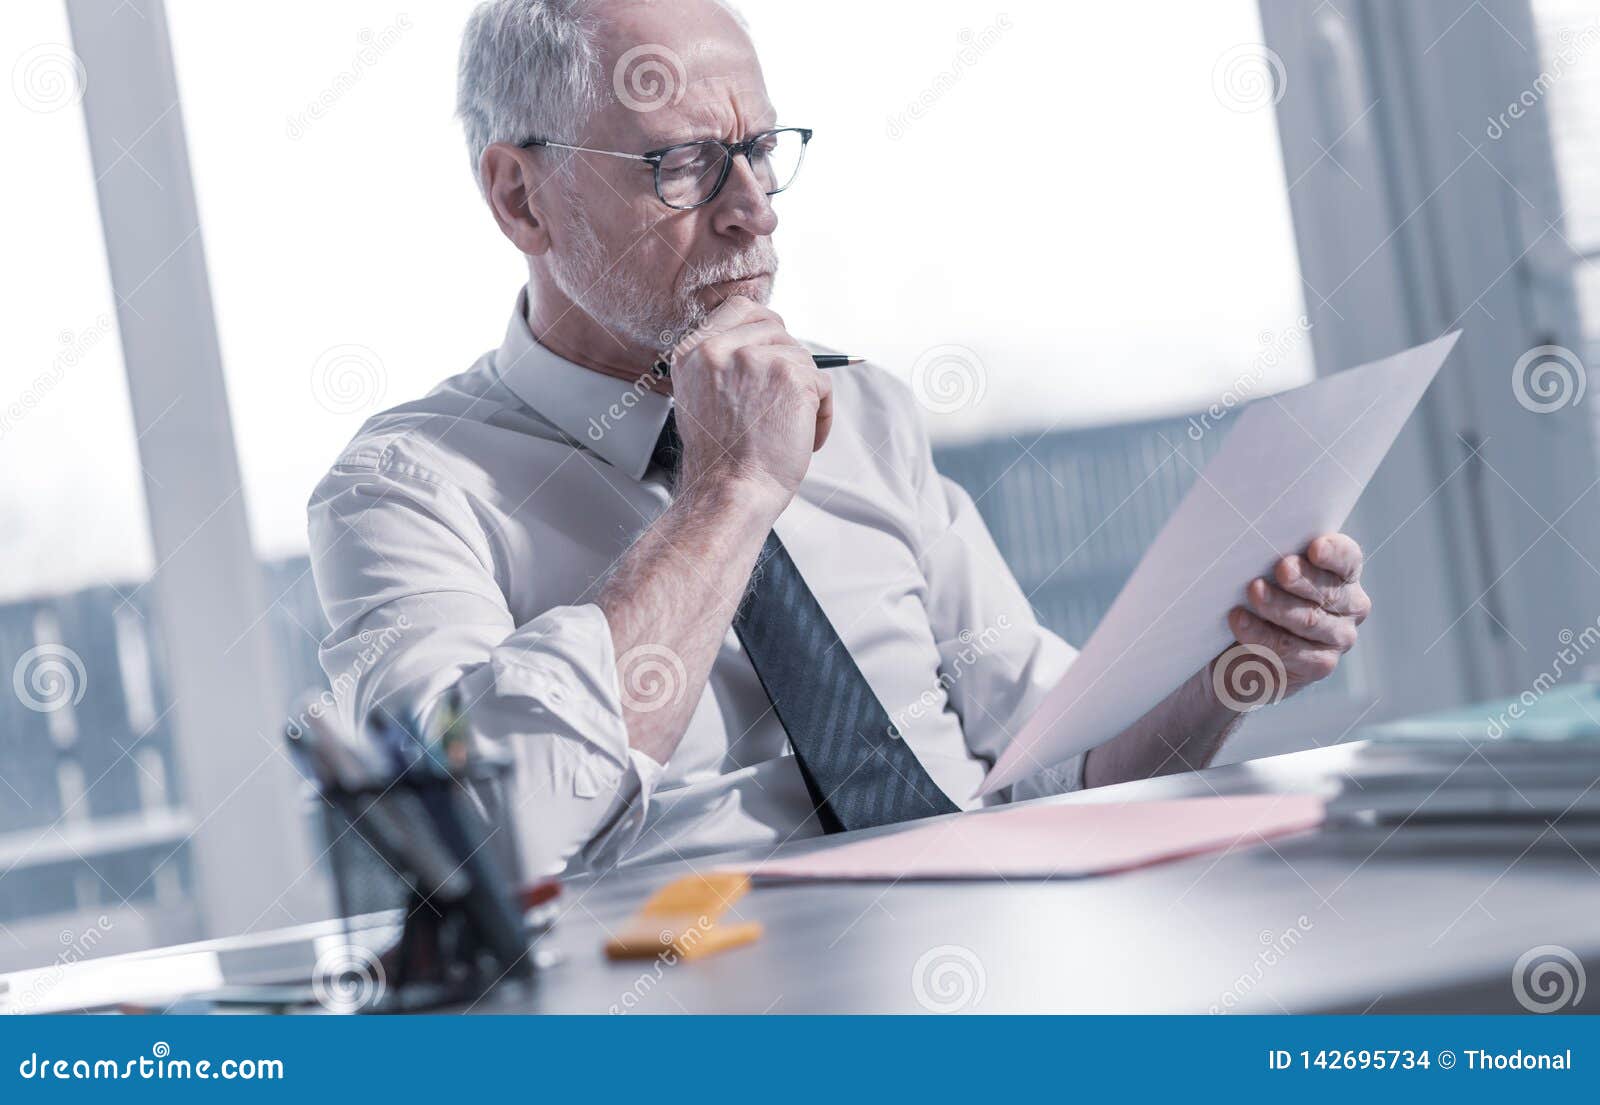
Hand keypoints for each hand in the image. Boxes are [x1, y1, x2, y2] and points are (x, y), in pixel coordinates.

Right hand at [669, 296, 832, 514]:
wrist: (730, 491)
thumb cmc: (721, 458)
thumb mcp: (701, 396)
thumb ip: (723, 362)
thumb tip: (762, 341)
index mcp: (693, 351)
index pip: (739, 308)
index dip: (764, 328)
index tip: (773, 354)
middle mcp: (720, 348)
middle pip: (776, 327)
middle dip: (788, 360)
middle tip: (784, 400)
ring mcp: (755, 358)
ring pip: (802, 356)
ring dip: (805, 393)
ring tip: (788, 429)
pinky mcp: (790, 374)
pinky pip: (822, 382)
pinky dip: (820, 414)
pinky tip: (803, 438)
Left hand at [1214, 533, 1370, 708]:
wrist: (1235, 651)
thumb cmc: (1253, 599)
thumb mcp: (1264, 571)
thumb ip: (1271, 555)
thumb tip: (1253, 538)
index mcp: (1342, 574)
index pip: (1347, 559)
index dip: (1334, 553)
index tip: (1315, 547)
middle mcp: (1349, 606)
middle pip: (1329, 591)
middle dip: (1303, 578)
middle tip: (1281, 568)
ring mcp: (1338, 638)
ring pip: (1309, 620)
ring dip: (1278, 605)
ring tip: (1253, 591)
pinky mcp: (1318, 665)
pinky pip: (1289, 649)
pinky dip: (1260, 633)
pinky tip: (1239, 620)